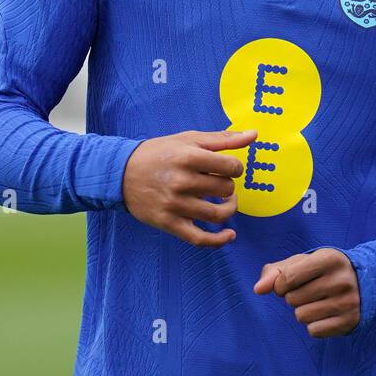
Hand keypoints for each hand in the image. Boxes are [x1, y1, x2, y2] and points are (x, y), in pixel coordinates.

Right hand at [122, 129, 252, 246]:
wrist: (121, 173)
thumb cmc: (159, 153)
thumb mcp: (189, 140)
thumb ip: (223, 139)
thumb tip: (254, 135)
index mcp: (188, 157)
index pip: (231, 167)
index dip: (236, 168)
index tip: (229, 168)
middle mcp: (181, 181)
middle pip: (225, 189)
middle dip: (229, 186)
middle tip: (221, 183)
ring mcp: (175, 205)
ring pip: (218, 214)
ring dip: (229, 209)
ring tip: (226, 203)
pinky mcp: (169, 223)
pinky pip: (200, 239)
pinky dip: (219, 240)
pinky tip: (229, 235)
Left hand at [254, 249, 360, 337]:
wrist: (363, 282)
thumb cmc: (323, 270)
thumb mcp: (303, 262)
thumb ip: (276, 272)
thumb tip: (258, 289)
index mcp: (329, 259)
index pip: (287, 278)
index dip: (280, 284)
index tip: (289, 282)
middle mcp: (341, 280)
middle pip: (292, 299)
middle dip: (294, 297)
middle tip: (310, 291)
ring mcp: (347, 302)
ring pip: (301, 316)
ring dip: (303, 311)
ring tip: (318, 302)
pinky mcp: (350, 321)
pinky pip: (314, 331)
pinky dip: (314, 325)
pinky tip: (325, 314)